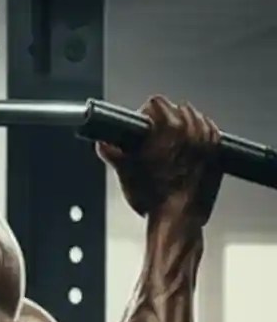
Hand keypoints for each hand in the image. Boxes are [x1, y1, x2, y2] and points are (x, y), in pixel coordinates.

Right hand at [97, 96, 222, 225]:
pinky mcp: (218, 152)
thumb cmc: (154, 198)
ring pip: (195, 117)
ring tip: (173, 140)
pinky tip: (191, 144)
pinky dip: (201, 133)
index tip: (142, 126)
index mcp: (167, 129)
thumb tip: (103, 143)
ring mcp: (206, 140)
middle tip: (155, 136)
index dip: (145, 113)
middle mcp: (190, 130)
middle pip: (177, 108)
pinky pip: (211, 131)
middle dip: (165, 118)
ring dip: (184, 124)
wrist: (179, 218)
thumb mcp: (126, 173)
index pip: (156, 103)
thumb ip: (113, 153)